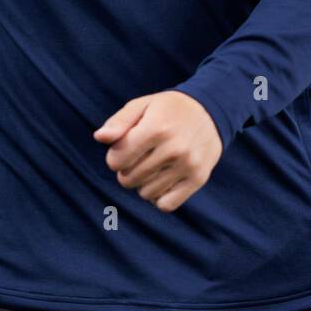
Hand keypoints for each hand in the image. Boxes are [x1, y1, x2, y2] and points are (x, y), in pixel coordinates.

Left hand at [93, 90, 222, 211]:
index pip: (117, 160)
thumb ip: (119, 121)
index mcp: (156, 128)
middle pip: (129, 179)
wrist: (211, 112)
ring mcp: (188, 165)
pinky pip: (166, 204)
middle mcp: (174, 148)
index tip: (124, 149)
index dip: (114, 157)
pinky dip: (159, 197)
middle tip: (139, 158)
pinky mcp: (198, 179)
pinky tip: (162, 180)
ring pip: (145, 194)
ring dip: (143, 183)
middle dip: (127, 171)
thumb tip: (100, 137)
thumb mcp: (142, 105)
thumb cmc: (168, 110)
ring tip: (153, 167)